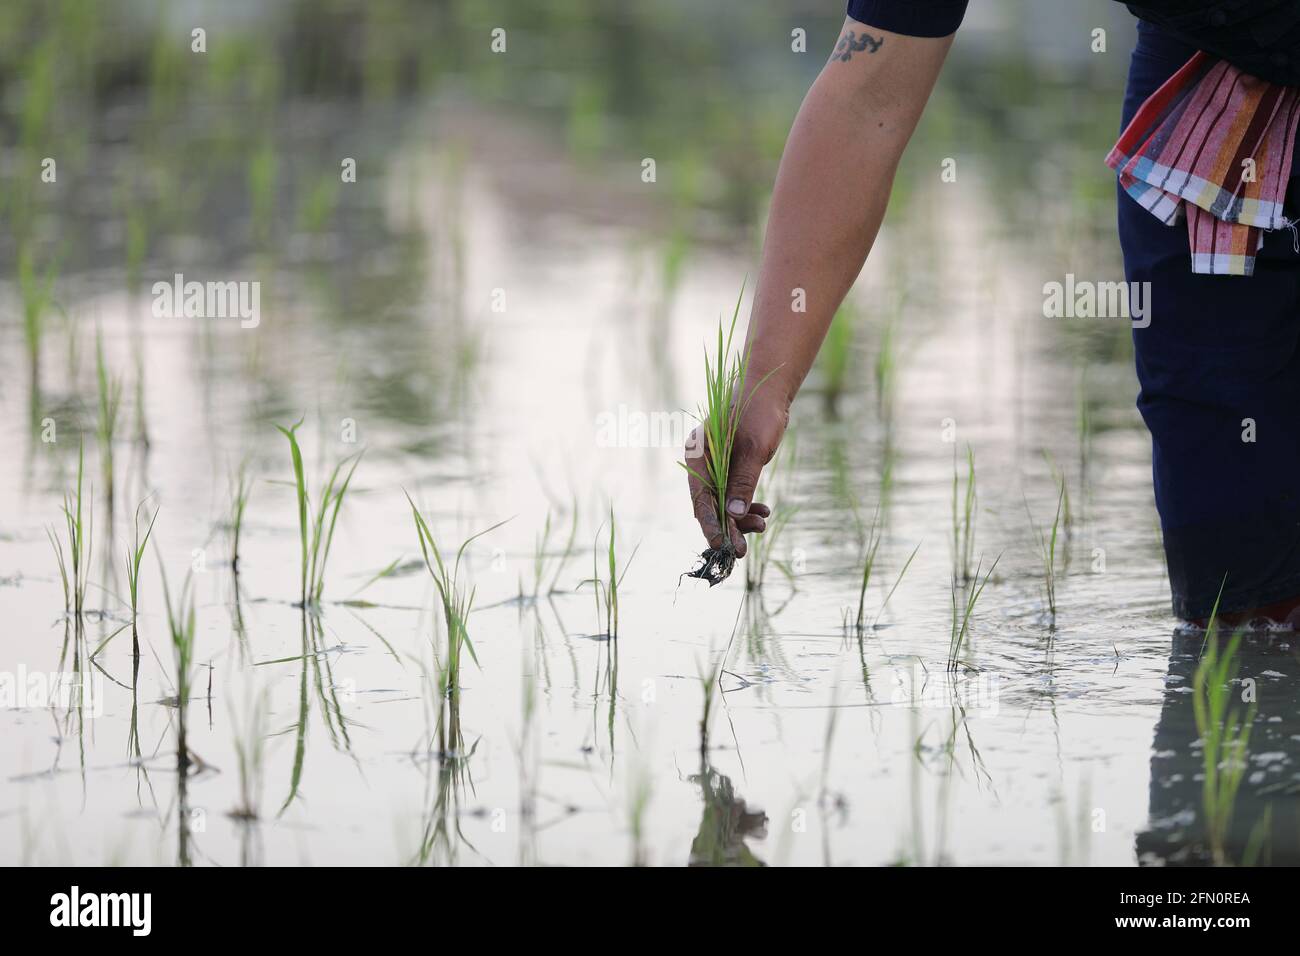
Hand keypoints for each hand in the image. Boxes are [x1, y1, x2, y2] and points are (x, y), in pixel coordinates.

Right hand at [684, 394, 788, 557]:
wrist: (770, 391)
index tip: (721, 545)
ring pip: (724, 502)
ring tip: (761, 525)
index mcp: (697, 454)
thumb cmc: (759, 413)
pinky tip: (763, 512)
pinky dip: (747, 506)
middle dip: (727, 527)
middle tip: (741, 551)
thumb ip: (743, 482)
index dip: (710, 524)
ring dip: (740, 518)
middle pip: (710, 504)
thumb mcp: (754, 450)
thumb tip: (733, 515)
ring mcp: (716, 466)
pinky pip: (735, 494)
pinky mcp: (730, 468)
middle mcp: (702, 463)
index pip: (700, 498)